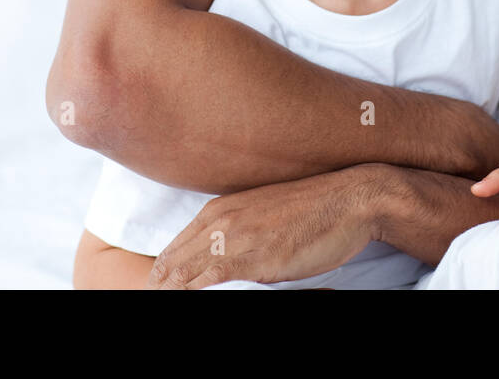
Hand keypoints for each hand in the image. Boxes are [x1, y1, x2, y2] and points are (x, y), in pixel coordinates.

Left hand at [145, 164, 383, 288]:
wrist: (351, 199)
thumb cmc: (314, 208)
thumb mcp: (264, 214)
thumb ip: (238, 232)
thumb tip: (224, 257)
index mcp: (222, 208)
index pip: (176, 246)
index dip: (161, 271)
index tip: (154, 288)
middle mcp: (224, 219)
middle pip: (173, 259)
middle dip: (158, 282)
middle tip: (147, 296)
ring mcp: (239, 237)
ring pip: (186, 269)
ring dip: (169, 287)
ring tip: (153, 299)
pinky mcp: (258, 256)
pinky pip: (211, 277)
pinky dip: (192, 289)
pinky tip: (181, 296)